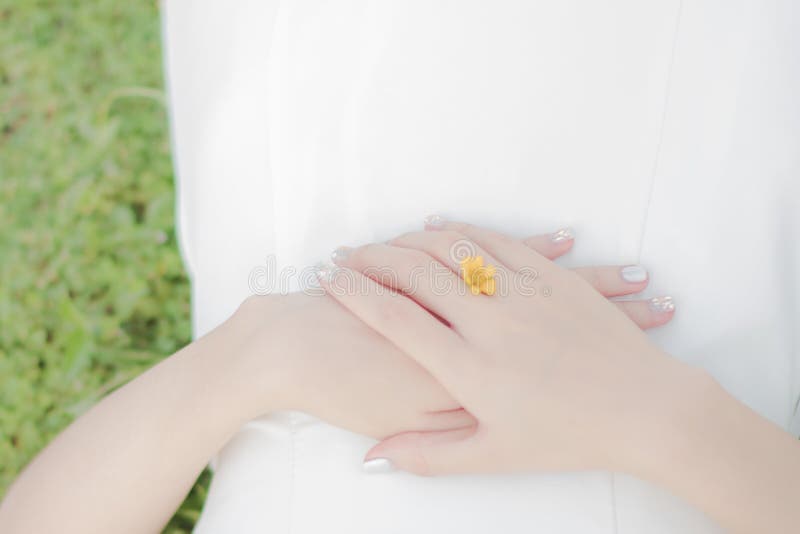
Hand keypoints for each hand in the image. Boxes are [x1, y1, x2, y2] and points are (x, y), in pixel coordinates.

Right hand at [231, 226, 674, 441]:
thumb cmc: (569, 438)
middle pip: (416, 271)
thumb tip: (376, 459)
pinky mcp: (551, 278)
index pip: (394, 316)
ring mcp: (523, 293)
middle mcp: (490, 321)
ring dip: (412, 238)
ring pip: (454, 248)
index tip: (329, 278)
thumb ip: (430, 454)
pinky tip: (443, 225)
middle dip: (373, 256)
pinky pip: (499, 240)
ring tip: (386, 241)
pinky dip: (465, 229)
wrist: (647, 410)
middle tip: (349, 252)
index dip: (354, 292)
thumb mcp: (494, 455)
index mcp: (469, 367)